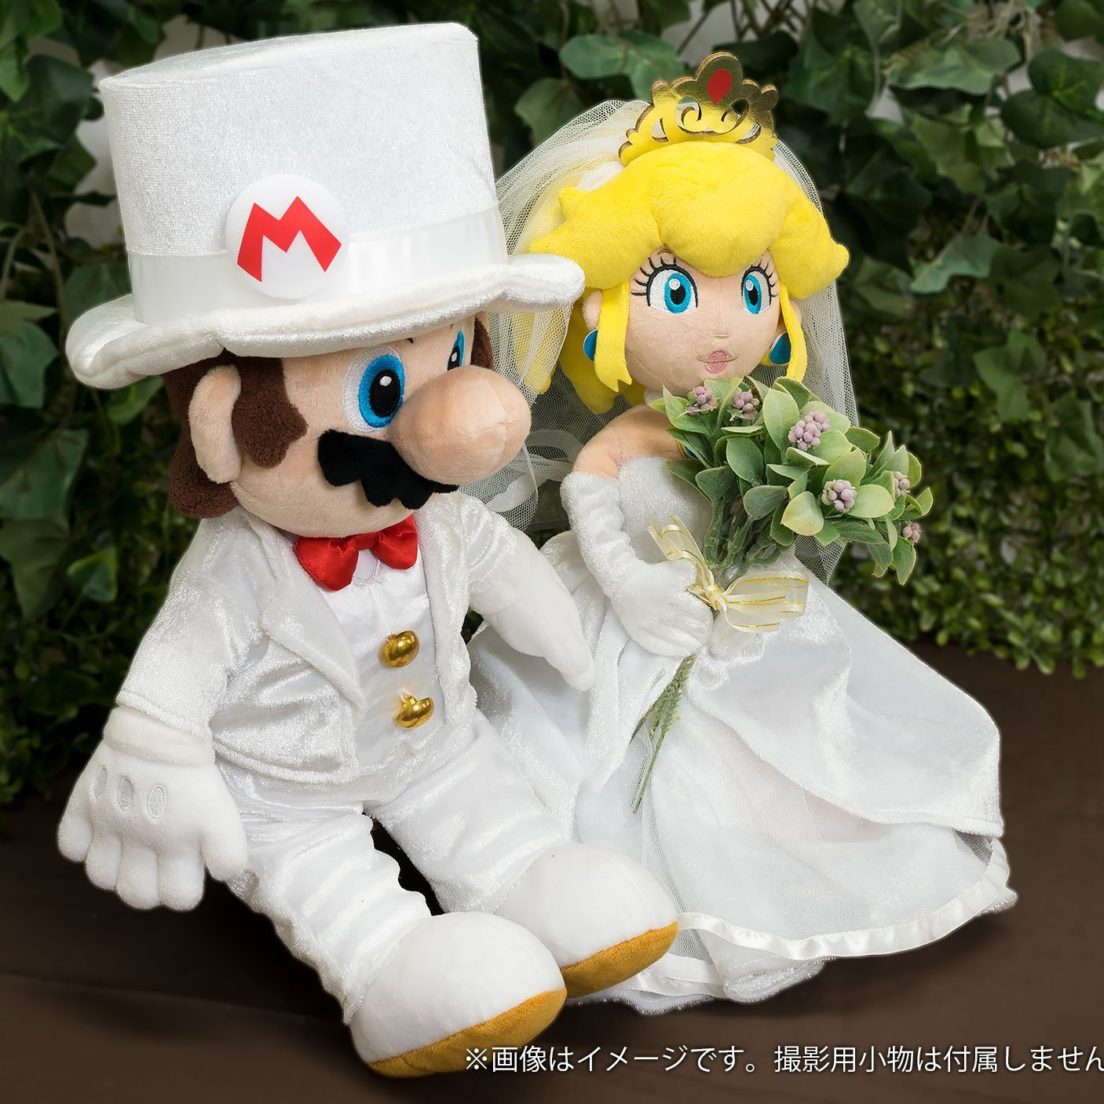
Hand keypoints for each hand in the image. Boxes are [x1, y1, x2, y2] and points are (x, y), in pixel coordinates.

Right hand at [58, 741, 247, 910]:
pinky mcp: (84, 804)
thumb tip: (218, 876)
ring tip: (129, 849)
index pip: (179, 899)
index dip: (185, 890)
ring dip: (115, 870)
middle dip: (149, 888)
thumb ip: (226, 852)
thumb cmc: (199, 768)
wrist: (164, 722)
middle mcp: (145, 838)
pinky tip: (102, 830)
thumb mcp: (225, 813)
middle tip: (157, 865)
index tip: (187, 870)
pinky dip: (83, 846)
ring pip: (101, 878)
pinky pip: (71, 847)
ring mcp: (110, 822)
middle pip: (137, 897)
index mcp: (183, 841)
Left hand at [483, 577, 594, 691]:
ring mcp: (531, 587)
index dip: (574, 657)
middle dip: (557, 641)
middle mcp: (556, 599)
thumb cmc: (527, 607)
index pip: (578, 641)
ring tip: (526, 645)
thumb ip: (574, 660)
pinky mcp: (507, 581)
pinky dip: (517, 615)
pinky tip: (508, 621)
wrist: (492, 563)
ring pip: (540, 613)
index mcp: (571, 614)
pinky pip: (518, 604)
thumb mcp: (557, 640)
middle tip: (545, 663)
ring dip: (536, 627)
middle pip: (561, 624)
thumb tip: (589, 682)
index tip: (565, 675)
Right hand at [610, 559, 712, 656]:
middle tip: (705, 633)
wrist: (622, 580)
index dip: (705, 617)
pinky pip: (658, 645)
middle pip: (688, 624)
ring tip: (698, 643)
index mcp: (671, 593)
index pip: (695, 610)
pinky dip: (673, 649)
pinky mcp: (639, 632)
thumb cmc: (651, 574)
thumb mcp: (673, 569)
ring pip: (675, 636)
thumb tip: (700, 583)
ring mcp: (649, 623)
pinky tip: (683, 651)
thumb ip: (688, 574)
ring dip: (690, 642)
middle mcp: (661, 609)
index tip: (709, 619)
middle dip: (700, 631)